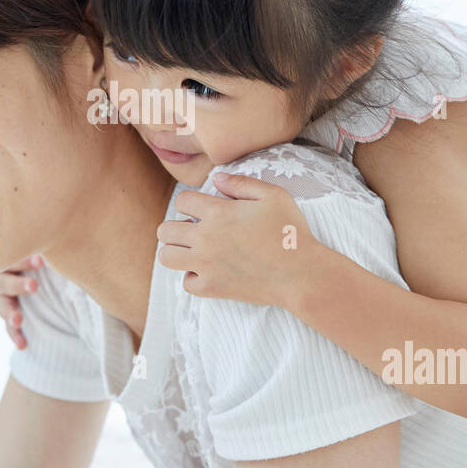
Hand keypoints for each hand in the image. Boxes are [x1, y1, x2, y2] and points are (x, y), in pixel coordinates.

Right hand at [0, 255, 42, 349]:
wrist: (44, 277)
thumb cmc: (45, 259)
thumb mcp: (46, 254)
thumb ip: (50, 251)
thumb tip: (70, 237)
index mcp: (10, 258)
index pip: (11, 258)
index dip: (24, 260)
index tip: (42, 261)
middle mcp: (2, 277)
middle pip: (3, 281)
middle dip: (18, 284)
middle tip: (35, 286)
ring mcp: (3, 297)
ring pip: (3, 305)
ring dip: (11, 313)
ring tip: (19, 319)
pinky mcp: (8, 314)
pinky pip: (8, 327)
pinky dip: (15, 335)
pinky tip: (23, 345)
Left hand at [156, 173, 318, 308]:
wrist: (301, 274)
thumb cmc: (291, 232)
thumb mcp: (274, 196)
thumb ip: (242, 183)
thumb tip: (216, 179)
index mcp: (217, 212)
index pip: (181, 201)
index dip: (190, 203)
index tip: (202, 210)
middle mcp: (205, 238)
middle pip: (165, 230)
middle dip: (175, 227)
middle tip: (193, 231)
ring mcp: (206, 265)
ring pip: (166, 257)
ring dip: (175, 252)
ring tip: (192, 251)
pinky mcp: (212, 288)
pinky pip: (186, 283)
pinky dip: (192, 278)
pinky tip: (207, 272)